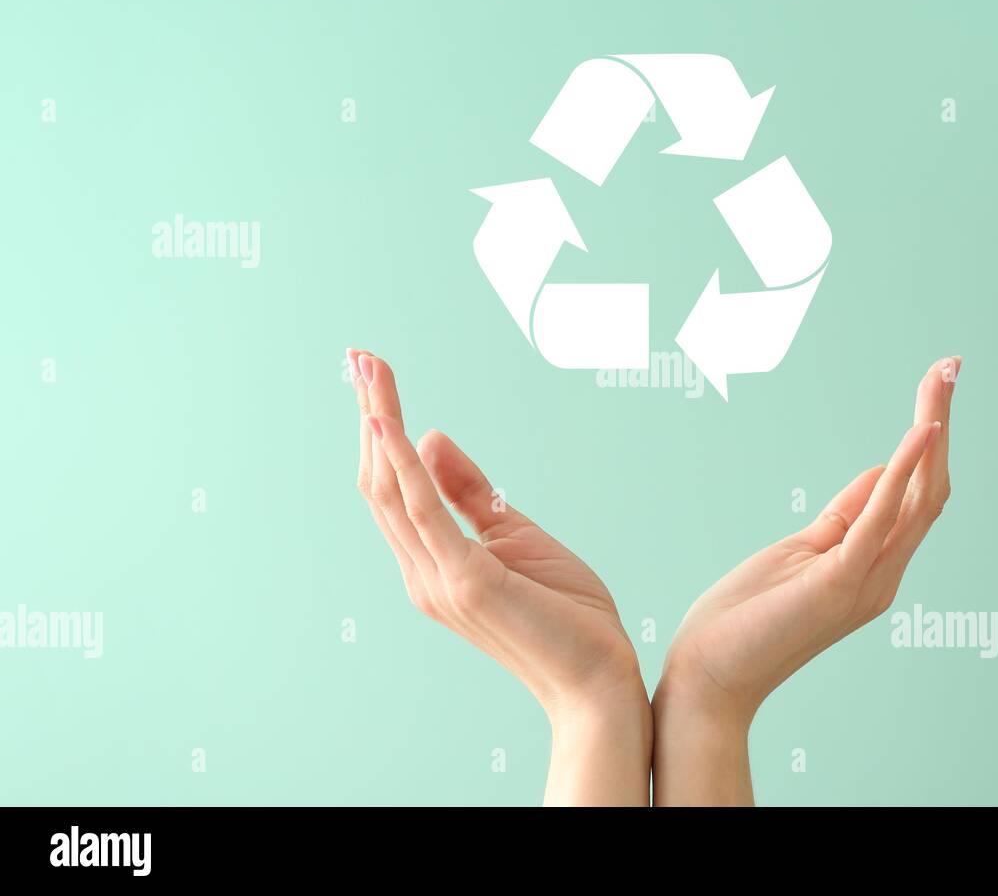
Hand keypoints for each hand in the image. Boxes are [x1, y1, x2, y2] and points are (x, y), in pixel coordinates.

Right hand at [349, 349, 650, 805]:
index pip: (393, 489)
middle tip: (358, 357)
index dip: (379, 430)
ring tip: (367, 371)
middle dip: (369, 415)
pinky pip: (425, 514)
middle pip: (380, 483)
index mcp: (433, 564)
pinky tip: (391, 424)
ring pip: (392, 491)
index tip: (372, 376)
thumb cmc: (566, 614)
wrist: (598, 680)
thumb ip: (469, 493)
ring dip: (378, 424)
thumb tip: (428, 437)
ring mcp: (439, 580)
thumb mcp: (516, 536)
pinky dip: (404, 467)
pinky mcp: (466, 583)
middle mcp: (423, 573)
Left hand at [652, 356, 959, 804]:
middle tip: (951, 366)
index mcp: (872, 566)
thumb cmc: (745, 619)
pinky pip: (881, 519)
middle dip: (939, 423)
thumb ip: (843, 517)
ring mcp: (866, 581)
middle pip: (928, 490)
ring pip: (917, 498)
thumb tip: (879, 474)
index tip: (932, 387)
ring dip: (930, 432)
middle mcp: (883, 574)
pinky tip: (920, 431)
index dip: (926, 440)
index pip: (913, 496)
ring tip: (943, 379)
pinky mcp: (839, 582)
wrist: (710, 679)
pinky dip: (902, 473)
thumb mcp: (800, 552)